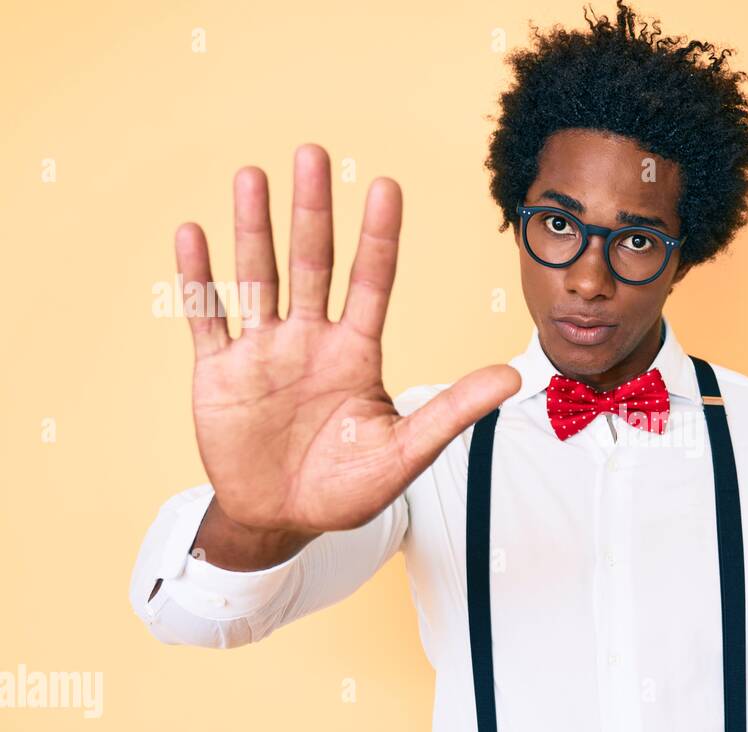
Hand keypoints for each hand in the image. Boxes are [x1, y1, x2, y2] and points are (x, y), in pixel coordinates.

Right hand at [176, 144, 520, 534]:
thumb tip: (514, 376)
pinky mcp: (220, 372)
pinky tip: (193, 236)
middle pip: (312, 262)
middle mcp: (310, 340)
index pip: (372, 281)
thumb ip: (453, 410)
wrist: (283, 520)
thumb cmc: (347, 488)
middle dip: (313, 211)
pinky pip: (207, 318)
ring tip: (252, 176)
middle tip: (315, 153)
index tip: (387, 186)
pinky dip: (199, 280)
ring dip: (254, 228)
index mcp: (356, 353)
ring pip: (258, 277)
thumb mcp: (406, 452)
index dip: (379, 236)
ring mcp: (263, 351)